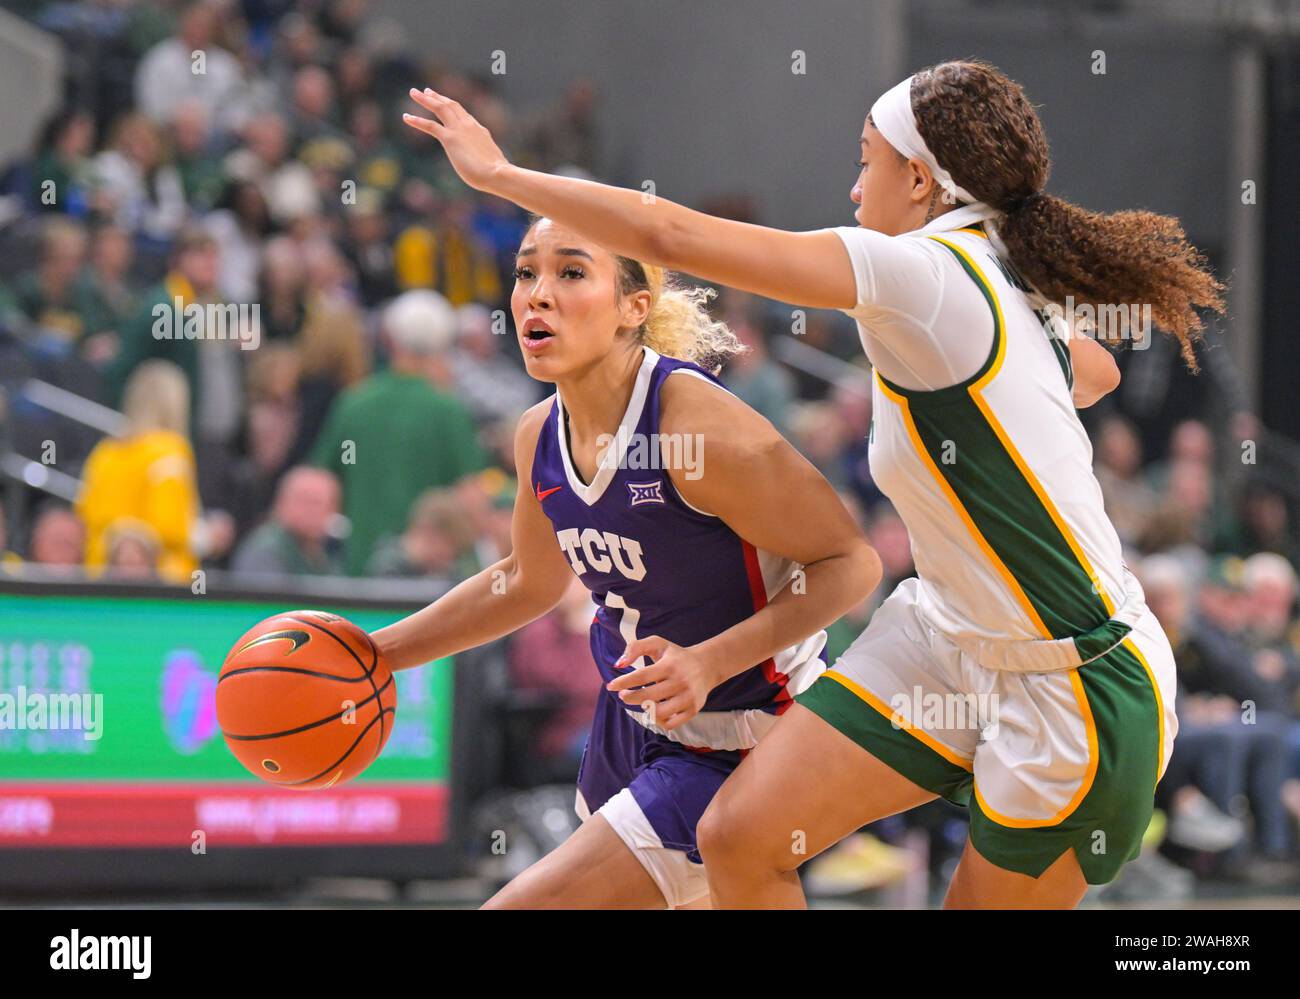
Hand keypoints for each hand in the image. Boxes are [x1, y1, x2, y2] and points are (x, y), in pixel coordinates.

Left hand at [403, 87, 509, 193]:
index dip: (453, 107)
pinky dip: (417, 120)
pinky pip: (430, 125)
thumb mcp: (492, 163)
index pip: (464, 115)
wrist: (497, 173)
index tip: (445, 102)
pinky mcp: (450, 138)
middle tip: (427, 91)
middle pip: (451, 105)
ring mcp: (459, 130)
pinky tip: (405, 117)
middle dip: (438, 97)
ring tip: (414, 92)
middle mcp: (469, 125)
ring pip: (440, 108)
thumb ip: (486, 159)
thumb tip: (491, 167)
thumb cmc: (497, 175)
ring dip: (425, 99)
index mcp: (479, 130)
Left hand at [606, 636, 721, 732]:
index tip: (611, 686)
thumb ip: (636, 648)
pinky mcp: (693, 709)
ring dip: (644, 710)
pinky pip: (671, 724)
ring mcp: (688, 697)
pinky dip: (658, 721)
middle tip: (623, 695)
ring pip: (659, 713)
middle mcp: (680, 681)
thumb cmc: (676, 656)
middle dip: (630, 697)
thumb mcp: (658, 644)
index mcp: (670, 665)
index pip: (642, 676)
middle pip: (648, 697)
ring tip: (641, 702)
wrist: (707, 666)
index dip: (623, 682)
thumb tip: (618, 664)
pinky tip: (654, 711)